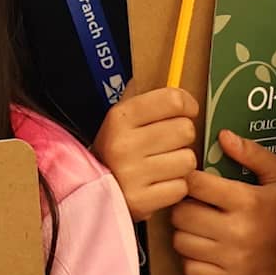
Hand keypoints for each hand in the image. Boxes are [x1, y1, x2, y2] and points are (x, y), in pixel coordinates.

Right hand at [91, 86, 199, 220]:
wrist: (88, 194)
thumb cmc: (111, 152)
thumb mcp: (117, 120)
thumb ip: (141, 98)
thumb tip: (169, 73)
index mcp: (120, 118)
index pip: (173, 100)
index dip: (187, 104)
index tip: (186, 111)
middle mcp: (125, 144)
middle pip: (186, 129)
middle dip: (181, 137)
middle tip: (167, 144)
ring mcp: (133, 174)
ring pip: (188, 160)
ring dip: (179, 164)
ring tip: (161, 165)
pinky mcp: (142, 201)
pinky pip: (181, 187)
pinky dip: (174, 187)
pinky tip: (158, 183)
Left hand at [170, 130, 275, 274]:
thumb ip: (253, 155)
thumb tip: (223, 136)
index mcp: (247, 201)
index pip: (195, 184)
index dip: (189, 178)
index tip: (193, 180)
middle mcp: (237, 231)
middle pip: (181, 214)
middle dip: (183, 205)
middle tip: (193, 203)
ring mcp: (234, 259)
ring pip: (182, 242)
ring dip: (184, 233)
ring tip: (199, 226)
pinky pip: (192, 270)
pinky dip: (192, 260)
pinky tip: (205, 250)